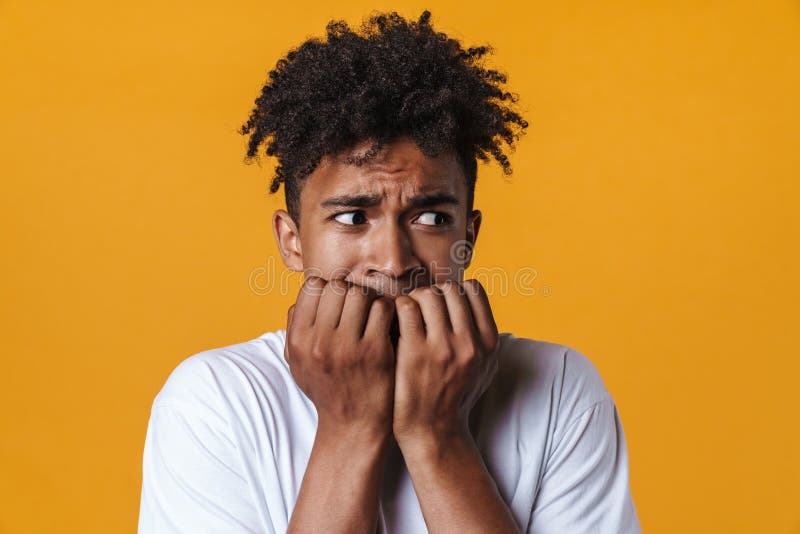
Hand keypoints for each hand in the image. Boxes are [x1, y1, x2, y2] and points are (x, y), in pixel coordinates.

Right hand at [284, 276, 396, 441]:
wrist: (352, 425)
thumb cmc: (327, 388)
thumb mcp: (297, 363)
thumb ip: (295, 328)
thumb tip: (305, 297)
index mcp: (299, 340)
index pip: (312, 286)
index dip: (328, 288)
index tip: (337, 302)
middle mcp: (319, 342)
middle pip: (337, 286)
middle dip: (350, 292)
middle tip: (359, 306)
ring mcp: (347, 346)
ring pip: (360, 294)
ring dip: (369, 299)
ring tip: (372, 314)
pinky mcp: (375, 351)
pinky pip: (382, 309)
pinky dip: (387, 311)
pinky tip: (386, 323)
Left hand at [392, 279, 499, 446]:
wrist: (433, 432)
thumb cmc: (455, 396)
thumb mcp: (483, 367)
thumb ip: (482, 335)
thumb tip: (472, 298)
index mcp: (489, 343)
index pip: (475, 289)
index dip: (455, 291)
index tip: (443, 305)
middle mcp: (470, 343)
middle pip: (450, 289)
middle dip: (432, 293)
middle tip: (420, 310)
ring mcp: (443, 347)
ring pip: (427, 294)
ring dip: (414, 300)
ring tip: (407, 316)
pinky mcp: (415, 353)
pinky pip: (406, 308)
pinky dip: (397, 309)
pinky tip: (395, 324)